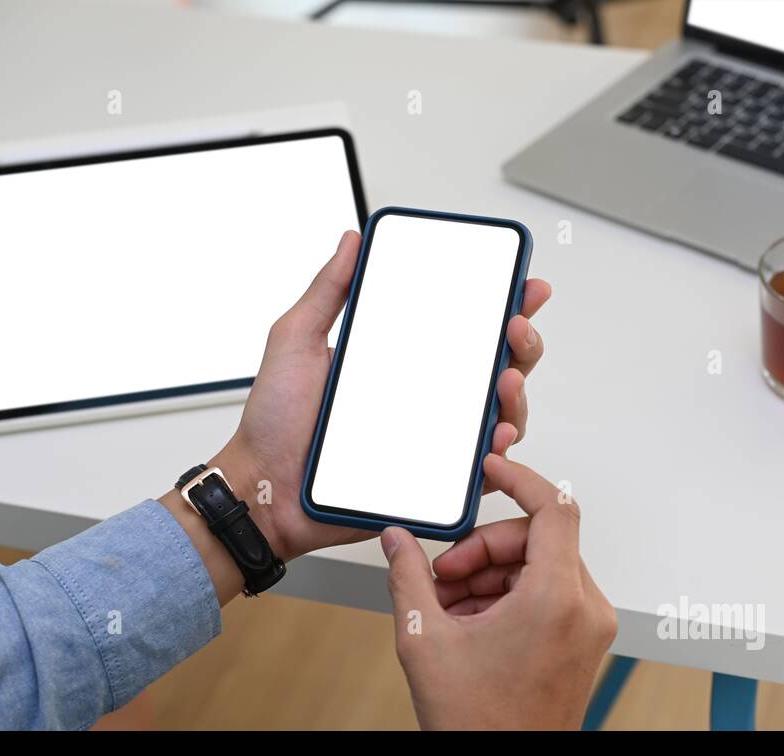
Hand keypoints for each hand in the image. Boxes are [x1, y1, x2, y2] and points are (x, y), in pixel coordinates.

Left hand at [212, 230, 551, 560]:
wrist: (261, 487)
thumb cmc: (274, 422)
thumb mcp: (296, 340)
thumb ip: (327, 289)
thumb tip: (352, 241)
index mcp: (402, 362)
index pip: (465, 328)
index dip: (502, 305)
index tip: (521, 285)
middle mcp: (425, 399)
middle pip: (497, 368)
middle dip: (522, 343)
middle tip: (514, 326)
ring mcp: (431, 441)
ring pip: (498, 418)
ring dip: (516, 396)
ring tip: (505, 379)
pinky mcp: (430, 483)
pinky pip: (476, 474)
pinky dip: (494, 456)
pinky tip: (493, 438)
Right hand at [380, 453, 616, 729]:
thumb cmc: (479, 724)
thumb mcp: (426, 640)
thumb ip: (408, 576)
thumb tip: (397, 540)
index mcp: (555, 600)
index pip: (554, 507)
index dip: (520, 477)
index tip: (493, 468)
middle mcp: (584, 609)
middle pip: (538, 538)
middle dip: (484, 548)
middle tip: (443, 575)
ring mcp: (588, 627)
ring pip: (540, 566)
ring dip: (491, 574)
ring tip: (450, 607)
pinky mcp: (583, 642)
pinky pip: (548, 593)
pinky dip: (508, 595)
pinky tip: (469, 621)